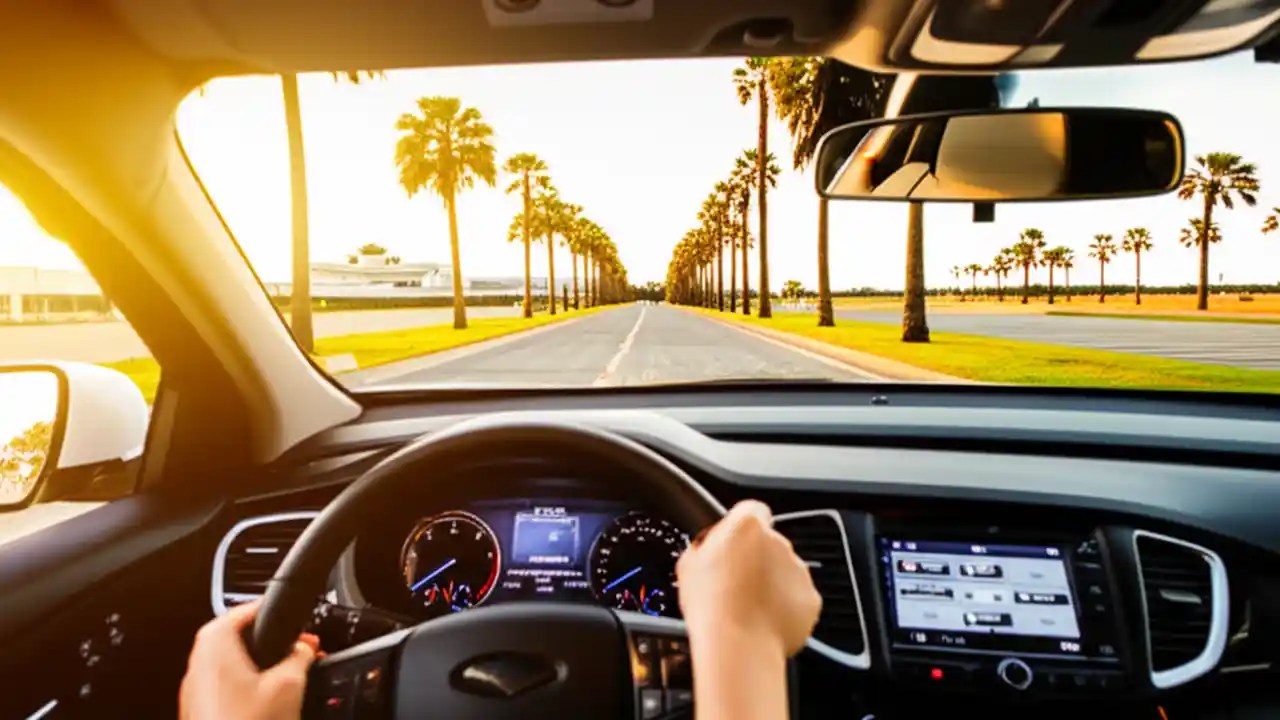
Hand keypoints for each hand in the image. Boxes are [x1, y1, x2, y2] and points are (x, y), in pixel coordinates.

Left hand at [179, 600, 319, 719]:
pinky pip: (225, 687)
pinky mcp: (200, 713)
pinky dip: (247, 684)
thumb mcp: (289, 684)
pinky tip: (270, 699)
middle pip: (234, 636)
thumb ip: (300, 656)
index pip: (242, 609)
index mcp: (214, 646)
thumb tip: (305, 648)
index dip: (270, 609)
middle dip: (267, 638)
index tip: (290, 614)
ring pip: (229, 663)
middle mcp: (198, 664)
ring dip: (258, 662)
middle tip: (295, 645)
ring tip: (288, 672)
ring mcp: (195, 691)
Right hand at [676, 500, 820, 656]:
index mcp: (747, 526)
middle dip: (756, 559)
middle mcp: (779, 542)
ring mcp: (799, 571)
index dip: (742, 527)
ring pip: (785, 572)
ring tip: (747, 609)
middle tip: (734, 584)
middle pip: (769, 543)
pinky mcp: (811, 599)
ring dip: (771, 584)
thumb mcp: (688, 566)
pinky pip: (797, 598)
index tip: (733, 543)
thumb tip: (706, 550)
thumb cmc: (710, 606)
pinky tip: (763, 622)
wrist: (737, 645)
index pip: (752, 510)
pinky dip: (785, 607)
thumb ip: (704, 547)